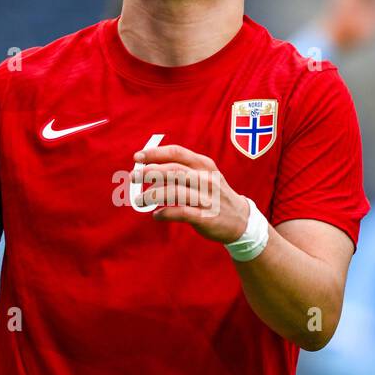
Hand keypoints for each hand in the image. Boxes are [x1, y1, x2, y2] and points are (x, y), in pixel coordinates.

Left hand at [133, 144, 249, 243]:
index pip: (177, 153)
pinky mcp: (206, 216)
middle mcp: (206, 179)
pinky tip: (156, 215)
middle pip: (174, 171)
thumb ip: (183, 170)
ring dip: (153, 195)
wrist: (241, 221)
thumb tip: (150, 169)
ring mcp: (207, 198)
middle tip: (133, 177)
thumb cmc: (215, 196)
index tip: (137, 157)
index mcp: (204, 165)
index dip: (155, 153)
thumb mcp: (205, 176)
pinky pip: (181, 213)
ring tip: (139, 200)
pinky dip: (165, 213)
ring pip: (175, 191)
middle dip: (150, 172)